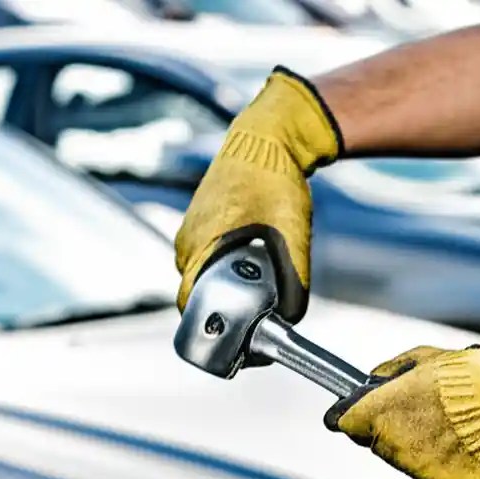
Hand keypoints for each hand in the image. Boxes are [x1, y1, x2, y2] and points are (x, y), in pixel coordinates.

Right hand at [174, 68, 340, 322]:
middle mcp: (186, 243)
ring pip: (206, 276)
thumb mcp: (291, 236)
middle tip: (261, 314)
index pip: (191, 307)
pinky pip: (209, 257)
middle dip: (227, 309)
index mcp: (197, 248)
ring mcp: (191, 231)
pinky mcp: (201, 223)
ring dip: (229, 286)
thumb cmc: (273, 180)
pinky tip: (254, 260)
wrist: (266, 137)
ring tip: (261, 284)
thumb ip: (293, 280)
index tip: (241, 339)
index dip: (215, 329)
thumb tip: (292, 316)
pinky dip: (228, 266)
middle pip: (200, 295)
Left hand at [326, 323, 479, 478]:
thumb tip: (369, 383)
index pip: (344, 423)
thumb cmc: (471, 376)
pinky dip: (456, 476)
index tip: (359, 415)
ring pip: (414, 469)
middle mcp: (392, 450)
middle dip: (397, 433)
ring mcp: (421, 477)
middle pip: (381, 447)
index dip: (354, 417)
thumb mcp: (421, 359)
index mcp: (377, 415)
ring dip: (428, 455)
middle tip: (432, 416)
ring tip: (459, 431)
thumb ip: (387, 375)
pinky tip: (472, 453)